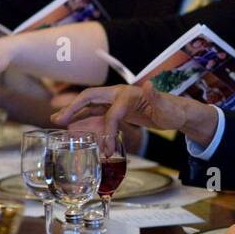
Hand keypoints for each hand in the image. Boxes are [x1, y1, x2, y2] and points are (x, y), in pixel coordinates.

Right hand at [51, 84, 188, 135]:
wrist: (178, 112)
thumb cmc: (173, 110)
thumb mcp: (167, 108)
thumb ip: (157, 97)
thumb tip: (149, 85)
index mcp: (129, 94)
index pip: (111, 112)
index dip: (107, 130)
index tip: (108, 148)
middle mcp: (119, 95)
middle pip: (90, 99)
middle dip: (73, 108)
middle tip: (56, 120)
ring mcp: (117, 102)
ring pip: (92, 107)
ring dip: (76, 114)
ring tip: (59, 123)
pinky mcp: (118, 110)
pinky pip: (98, 114)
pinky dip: (87, 121)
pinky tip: (77, 127)